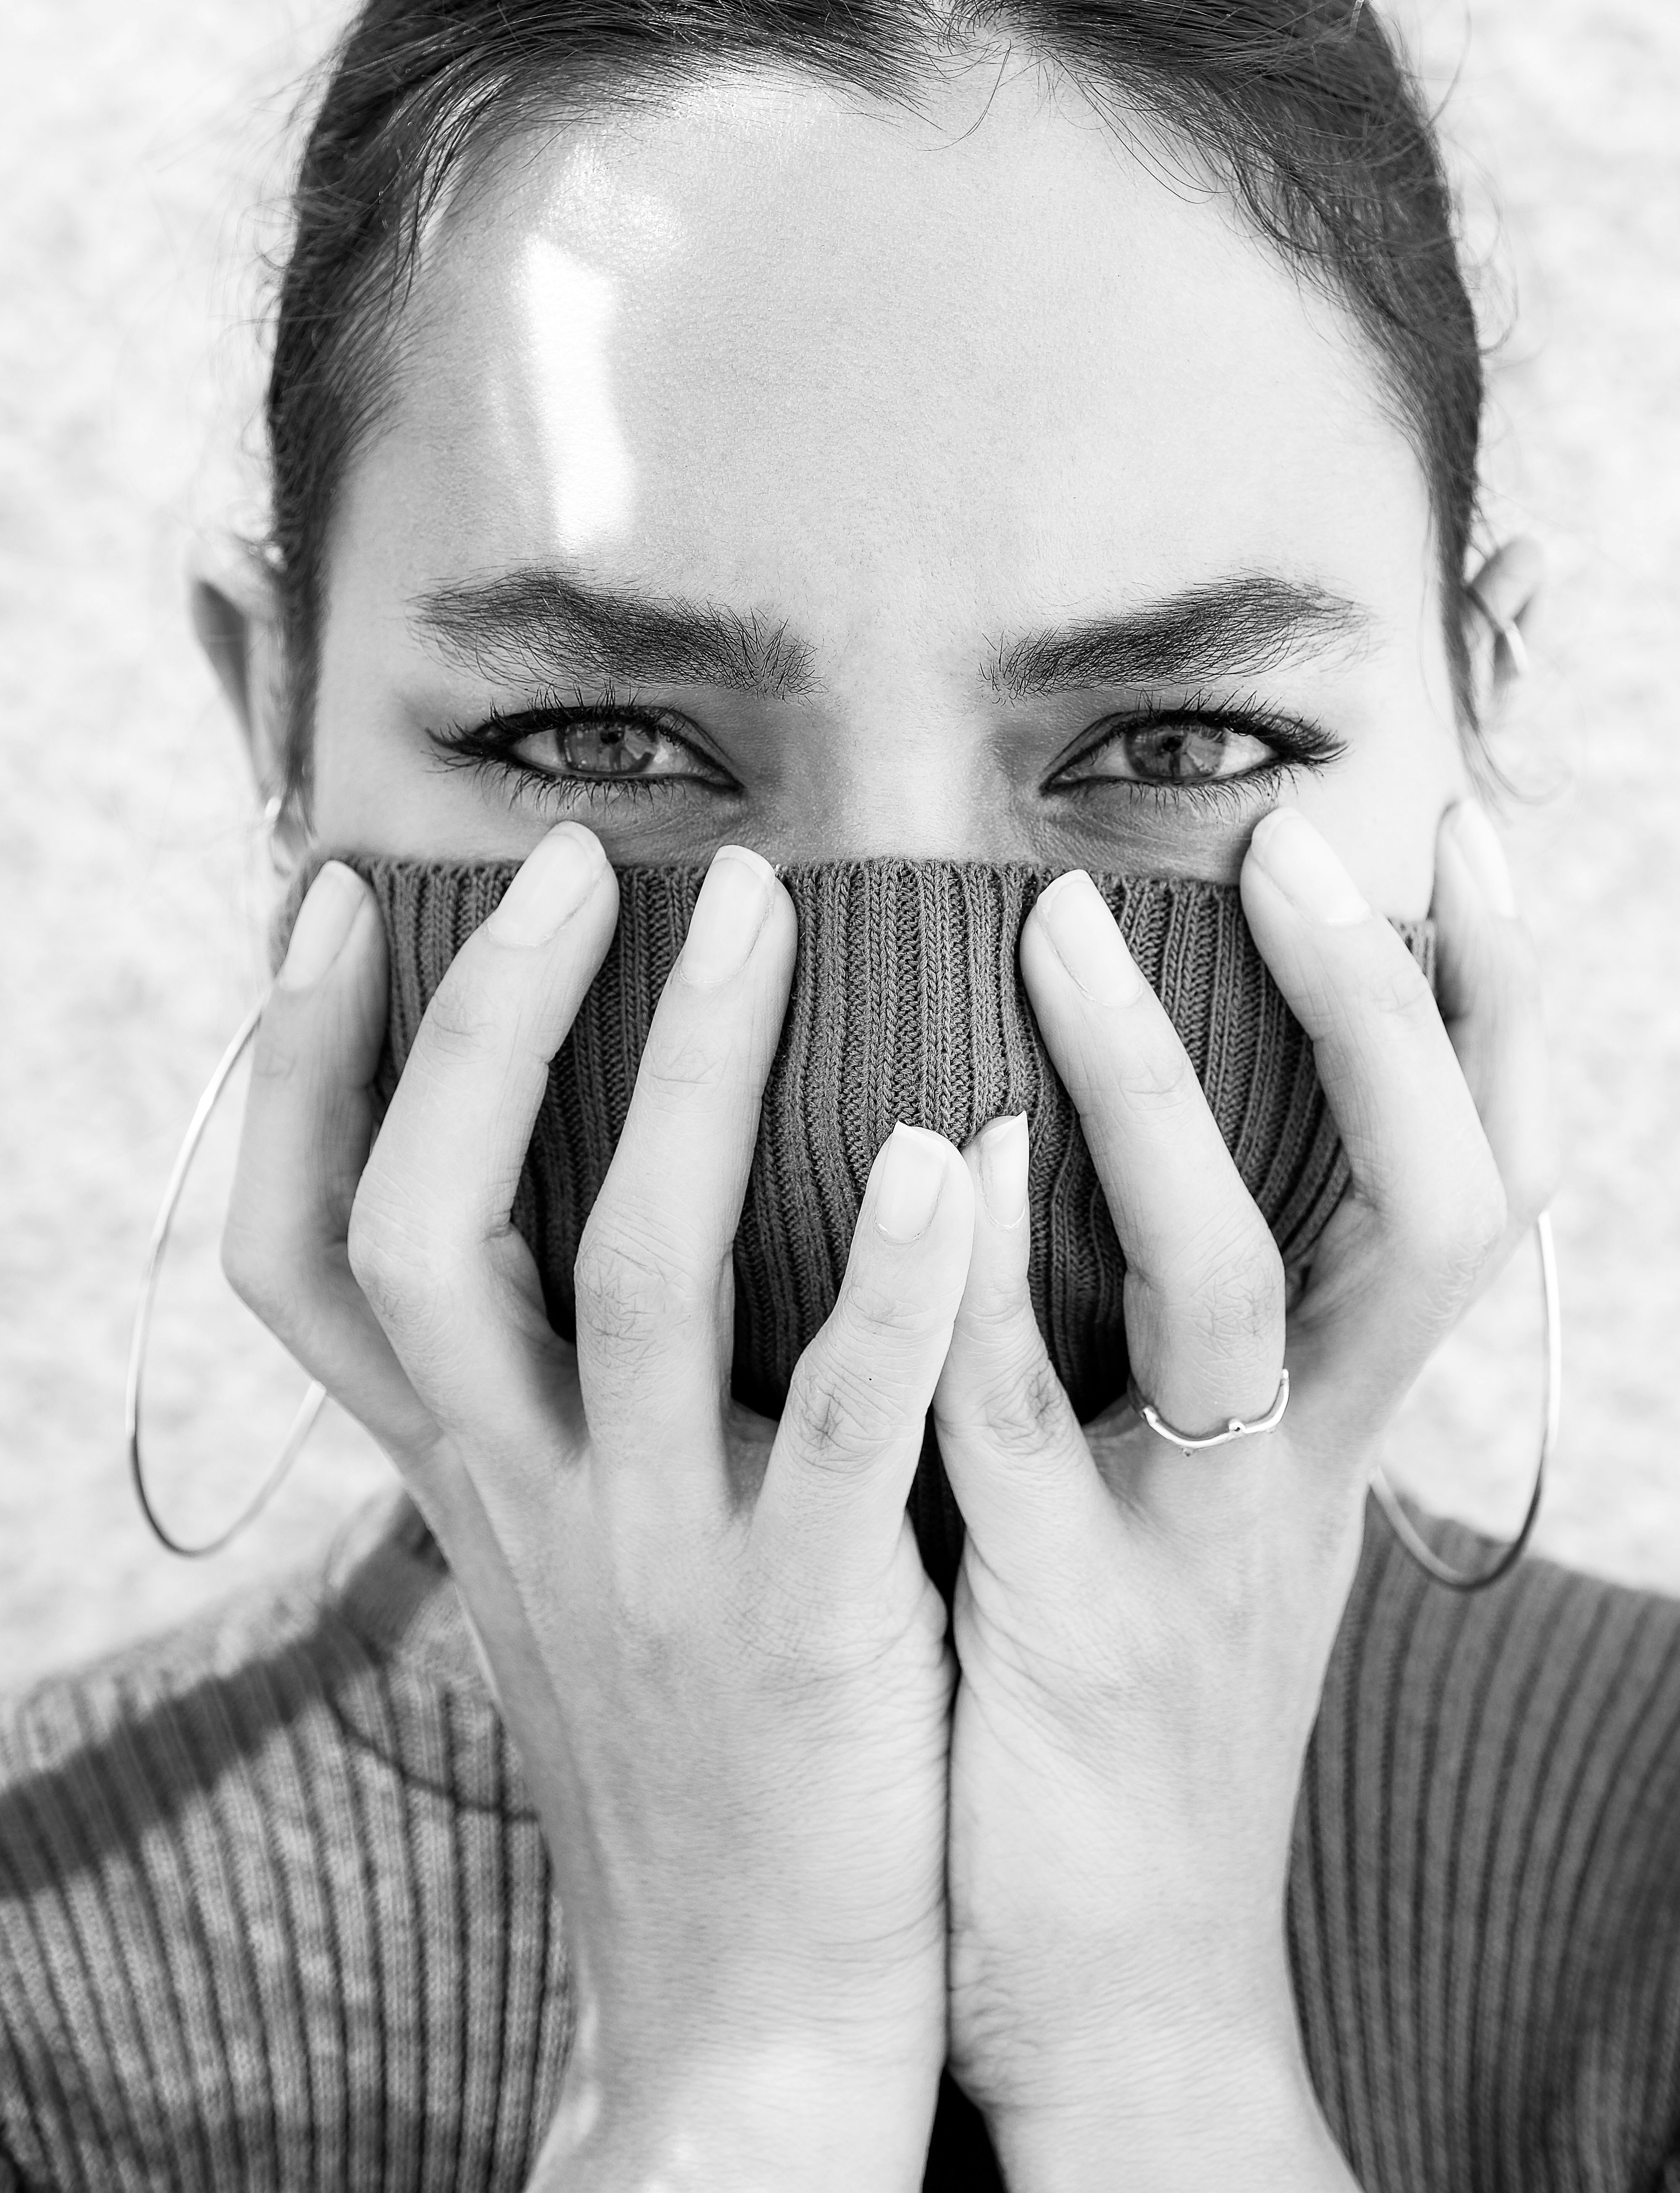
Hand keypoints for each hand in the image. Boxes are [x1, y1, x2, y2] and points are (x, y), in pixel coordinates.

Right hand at [221, 830, 968, 2192]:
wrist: (755, 2020)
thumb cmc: (691, 1742)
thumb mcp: (581, 1563)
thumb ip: (566, 1407)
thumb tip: (583, 1215)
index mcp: (475, 1479)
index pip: (309, 1258)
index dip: (299, 1077)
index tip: (340, 909)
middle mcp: (529, 1501)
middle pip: (429, 1228)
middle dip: (481, 1030)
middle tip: (570, 858)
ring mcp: (661, 1561)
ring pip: (633, 1281)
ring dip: (688, 1082)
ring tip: (758, 909)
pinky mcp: (812, 1630)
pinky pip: (847, 1428)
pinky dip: (892, 1288)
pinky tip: (947, 1153)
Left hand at [934, 802, 1552, 2189]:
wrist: (1115, 2002)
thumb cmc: (1128, 1709)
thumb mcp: (1202, 1511)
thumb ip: (1174, 1346)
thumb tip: (1115, 1137)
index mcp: (1338, 1425)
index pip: (1472, 1176)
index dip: (1490, 1006)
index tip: (1452, 830)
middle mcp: (1302, 1466)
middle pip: (1427, 1207)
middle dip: (1381, 1017)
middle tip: (1297, 843)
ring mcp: (1196, 1548)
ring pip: (1229, 1293)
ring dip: (1158, 1102)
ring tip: (1065, 931)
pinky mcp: (1065, 1636)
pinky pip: (1031, 1430)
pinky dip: (997, 1286)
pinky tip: (951, 1153)